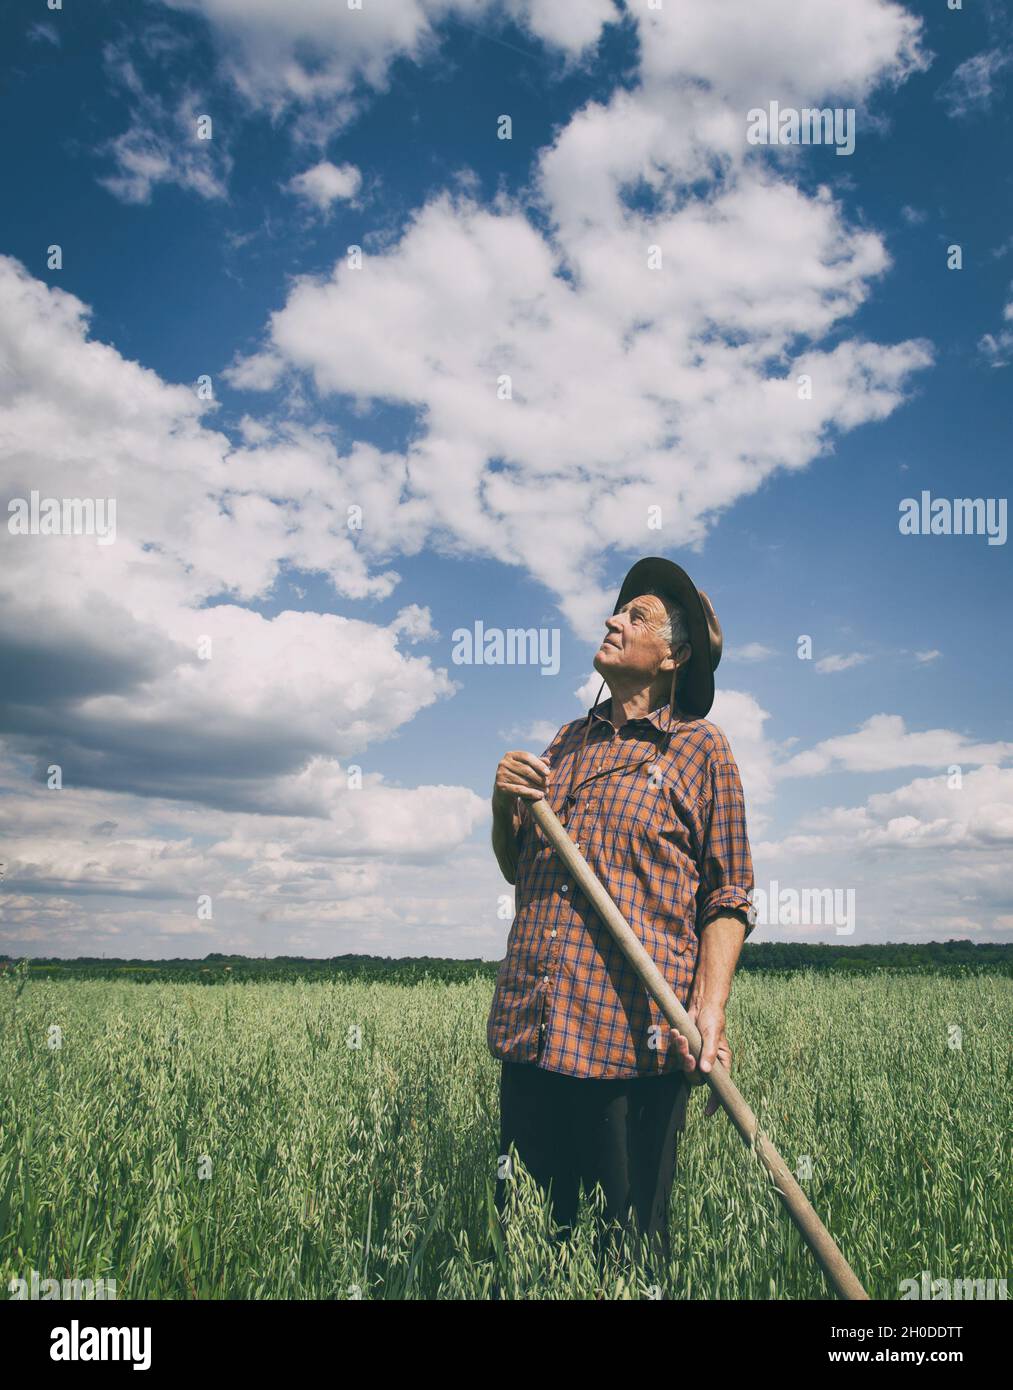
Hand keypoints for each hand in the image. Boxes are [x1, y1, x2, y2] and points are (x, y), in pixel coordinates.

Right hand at [492, 750, 549, 814]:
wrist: (504, 793)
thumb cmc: (518, 778)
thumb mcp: (527, 769)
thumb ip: (537, 763)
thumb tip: (547, 761)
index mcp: (510, 755)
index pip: (527, 757)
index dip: (538, 764)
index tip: (548, 773)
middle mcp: (503, 763)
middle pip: (526, 769)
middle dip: (539, 777)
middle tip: (548, 784)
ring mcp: (500, 774)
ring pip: (523, 781)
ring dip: (537, 787)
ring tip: (545, 791)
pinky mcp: (500, 786)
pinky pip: (519, 790)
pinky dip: (531, 793)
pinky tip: (540, 796)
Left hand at [671, 1000, 731, 1118]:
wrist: (702, 1005)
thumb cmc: (713, 1019)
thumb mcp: (713, 1035)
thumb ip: (710, 1052)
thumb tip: (705, 1071)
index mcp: (721, 1062)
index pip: (719, 1086)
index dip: (715, 1100)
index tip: (707, 1112)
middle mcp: (709, 1062)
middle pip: (696, 1077)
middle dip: (689, 1066)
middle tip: (687, 1053)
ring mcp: (697, 1056)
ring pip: (685, 1065)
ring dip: (681, 1052)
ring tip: (680, 1037)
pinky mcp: (686, 1049)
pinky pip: (679, 1053)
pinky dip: (676, 1044)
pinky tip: (676, 1032)